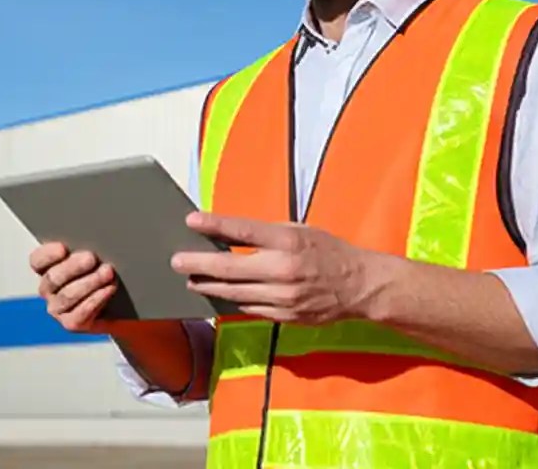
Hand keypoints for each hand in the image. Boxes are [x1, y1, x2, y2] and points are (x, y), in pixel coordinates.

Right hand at [29, 241, 116, 332]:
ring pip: (67, 295)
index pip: (38, 260)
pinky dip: (96, 299)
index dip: (48, 254)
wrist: (121, 306)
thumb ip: (86, 248)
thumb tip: (95, 237)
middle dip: (73, 267)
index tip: (63, 248)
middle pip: (53, 277)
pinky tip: (108, 289)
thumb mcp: (94, 257)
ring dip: (89, 282)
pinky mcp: (71, 323)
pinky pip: (80, 313)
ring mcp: (58, 309)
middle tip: (92, 258)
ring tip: (107, 272)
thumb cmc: (104, 273)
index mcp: (47, 268)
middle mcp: (48, 289)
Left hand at [170, 212, 382, 324]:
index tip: (191, 221)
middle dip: (198, 264)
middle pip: (230, 268)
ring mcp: (283, 296)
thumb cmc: (327, 252)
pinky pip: (250, 308)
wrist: (359, 286)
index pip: (243, 231)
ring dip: (209, 286)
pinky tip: (220, 295)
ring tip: (191, 280)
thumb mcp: (299, 231)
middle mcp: (283, 269)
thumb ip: (265, 234)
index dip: (214, 225)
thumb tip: (229, 233)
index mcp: (288, 241)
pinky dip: (233, 300)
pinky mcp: (284, 315)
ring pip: (235, 293)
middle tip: (177, 261)